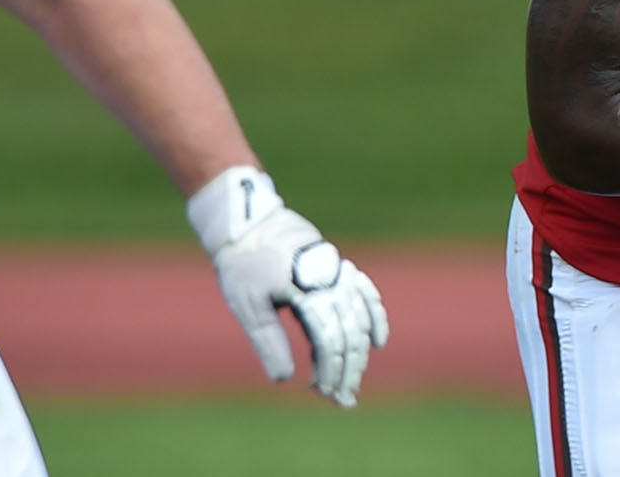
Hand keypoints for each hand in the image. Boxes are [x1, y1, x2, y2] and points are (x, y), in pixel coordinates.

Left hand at [187, 167, 390, 405]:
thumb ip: (269, 340)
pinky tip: (377, 340)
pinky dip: (374, 316)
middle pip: (349, 332)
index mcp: (307, 290)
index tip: (324, 393)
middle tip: (343, 398)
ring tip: (356, 377)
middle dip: (349, 368)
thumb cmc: (242, 265)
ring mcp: (338, 271)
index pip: (329, 340)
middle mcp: (330, 280)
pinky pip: (365, 292)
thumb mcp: (248, 305)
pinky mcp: (338, 267)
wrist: (248, 223)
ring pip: (360, 317)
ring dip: (361, 351)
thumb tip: (284, 378)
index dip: (330, 369)